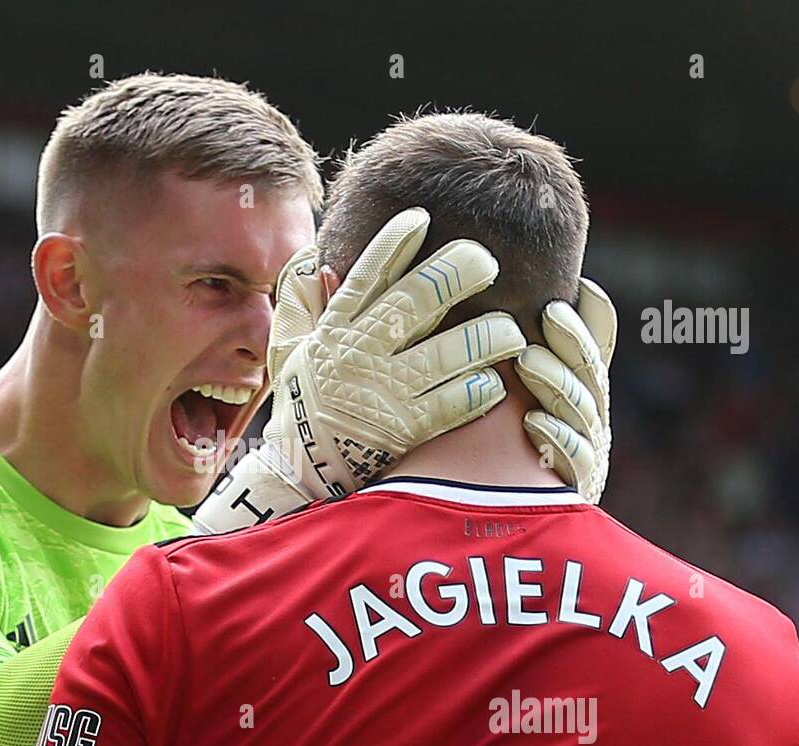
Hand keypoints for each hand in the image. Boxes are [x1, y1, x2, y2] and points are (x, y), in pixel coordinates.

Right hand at [263, 207, 525, 497]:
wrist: (300, 473)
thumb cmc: (300, 406)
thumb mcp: (287, 351)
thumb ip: (301, 305)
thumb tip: (315, 261)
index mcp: (335, 330)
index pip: (367, 276)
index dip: (394, 244)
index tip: (421, 219)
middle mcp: (361, 353)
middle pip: (416, 301)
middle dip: (455, 274)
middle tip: (486, 261)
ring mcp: (385, 391)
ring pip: (448, 352)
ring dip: (486, 337)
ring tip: (511, 331)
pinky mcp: (405, 428)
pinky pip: (454, 403)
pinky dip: (479, 390)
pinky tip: (495, 381)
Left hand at [515, 278, 616, 502]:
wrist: (491, 515)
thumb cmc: (501, 443)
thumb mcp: (516, 391)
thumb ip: (528, 351)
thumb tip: (537, 294)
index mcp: (582, 392)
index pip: (597, 349)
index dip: (594, 319)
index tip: (582, 287)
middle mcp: (591, 419)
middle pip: (590, 374)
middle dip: (573, 340)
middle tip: (550, 312)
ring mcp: (587, 453)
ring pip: (582, 410)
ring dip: (557, 382)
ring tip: (528, 359)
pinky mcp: (573, 489)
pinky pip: (574, 458)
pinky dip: (556, 437)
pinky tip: (533, 420)